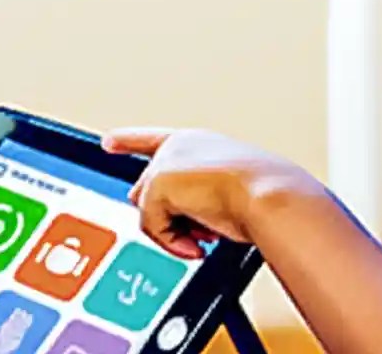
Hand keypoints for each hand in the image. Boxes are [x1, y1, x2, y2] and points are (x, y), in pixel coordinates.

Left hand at [102, 128, 311, 258]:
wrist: (273, 196)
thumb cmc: (264, 195)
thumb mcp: (227, 193)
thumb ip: (194, 197)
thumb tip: (173, 223)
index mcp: (197, 143)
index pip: (154, 140)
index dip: (129, 141)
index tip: (108, 142)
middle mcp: (177, 147)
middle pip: (147, 190)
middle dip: (166, 217)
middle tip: (203, 229)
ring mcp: (165, 163)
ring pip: (150, 212)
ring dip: (175, 231)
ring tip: (211, 232)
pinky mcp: (158, 183)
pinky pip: (153, 227)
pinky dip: (173, 241)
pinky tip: (200, 240)